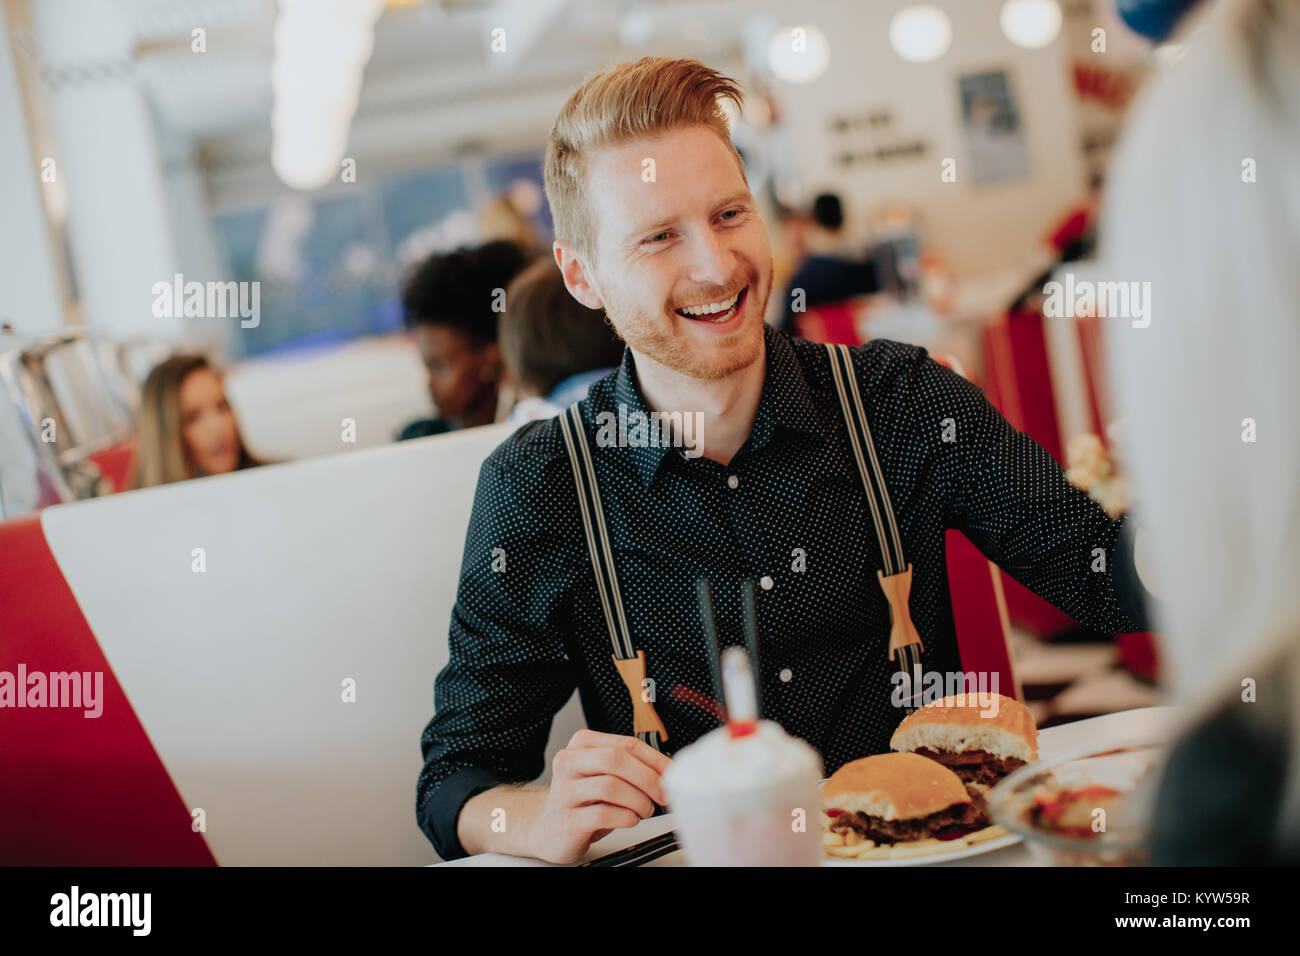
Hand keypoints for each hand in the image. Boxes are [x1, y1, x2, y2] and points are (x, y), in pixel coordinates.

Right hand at [523, 729, 671, 863]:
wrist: (548, 829)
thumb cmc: (582, 800)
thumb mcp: (602, 774)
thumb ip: (629, 766)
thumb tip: (667, 771)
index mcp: (582, 744)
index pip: (626, 744)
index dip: (655, 760)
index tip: (671, 775)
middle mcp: (569, 762)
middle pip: (616, 759)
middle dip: (648, 778)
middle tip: (663, 795)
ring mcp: (565, 791)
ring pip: (611, 786)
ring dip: (638, 801)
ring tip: (644, 810)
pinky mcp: (567, 819)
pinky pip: (604, 814)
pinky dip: (626, 818)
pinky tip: (629, 819)